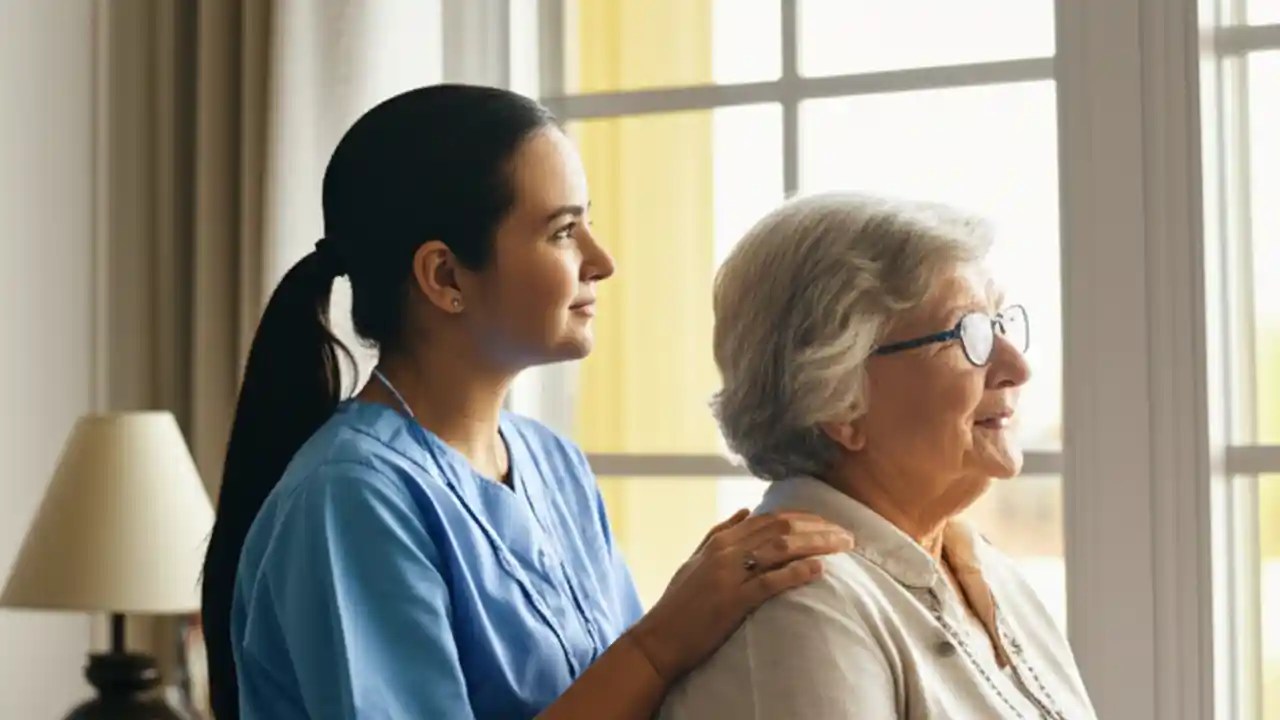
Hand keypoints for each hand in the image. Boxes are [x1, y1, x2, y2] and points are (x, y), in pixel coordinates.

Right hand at [625, 510, 854, 683]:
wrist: (659, 638)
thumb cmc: (679, 603)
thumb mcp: (696, 560)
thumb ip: (720, 533)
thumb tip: (745, 510)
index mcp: (720, 540)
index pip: (770, 517)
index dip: (804, 516)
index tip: (829, 522)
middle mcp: (725, 551)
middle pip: (781, 527)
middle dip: (819, 527)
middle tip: (846, 534)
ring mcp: (729, 575)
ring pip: (781, 547)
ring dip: (816, 543)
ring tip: (842, 546)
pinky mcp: (732, 601)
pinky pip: (771, 581)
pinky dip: (797, 572)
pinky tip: (819, 569)